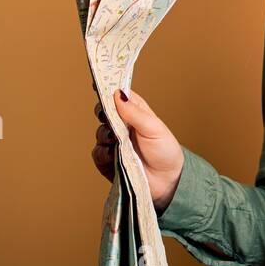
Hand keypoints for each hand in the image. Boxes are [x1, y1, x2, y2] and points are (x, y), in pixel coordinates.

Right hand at [91, 89, 185, 210]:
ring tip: (118, 141)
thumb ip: (135, 112)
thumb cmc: (165, 152)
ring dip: (106, 135)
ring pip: (100, 132)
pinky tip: (114, 155)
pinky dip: (103, 153)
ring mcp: (114, 143)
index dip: (108, 89)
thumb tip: (117, 94)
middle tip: (107, 116)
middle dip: (103, 112)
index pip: (118, 96)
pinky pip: (97, 153)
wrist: (167, 182)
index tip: (97, 83)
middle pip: (104, 112)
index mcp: (136, 113)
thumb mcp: (154, 128)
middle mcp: (123, 126)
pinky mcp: (108, 160)